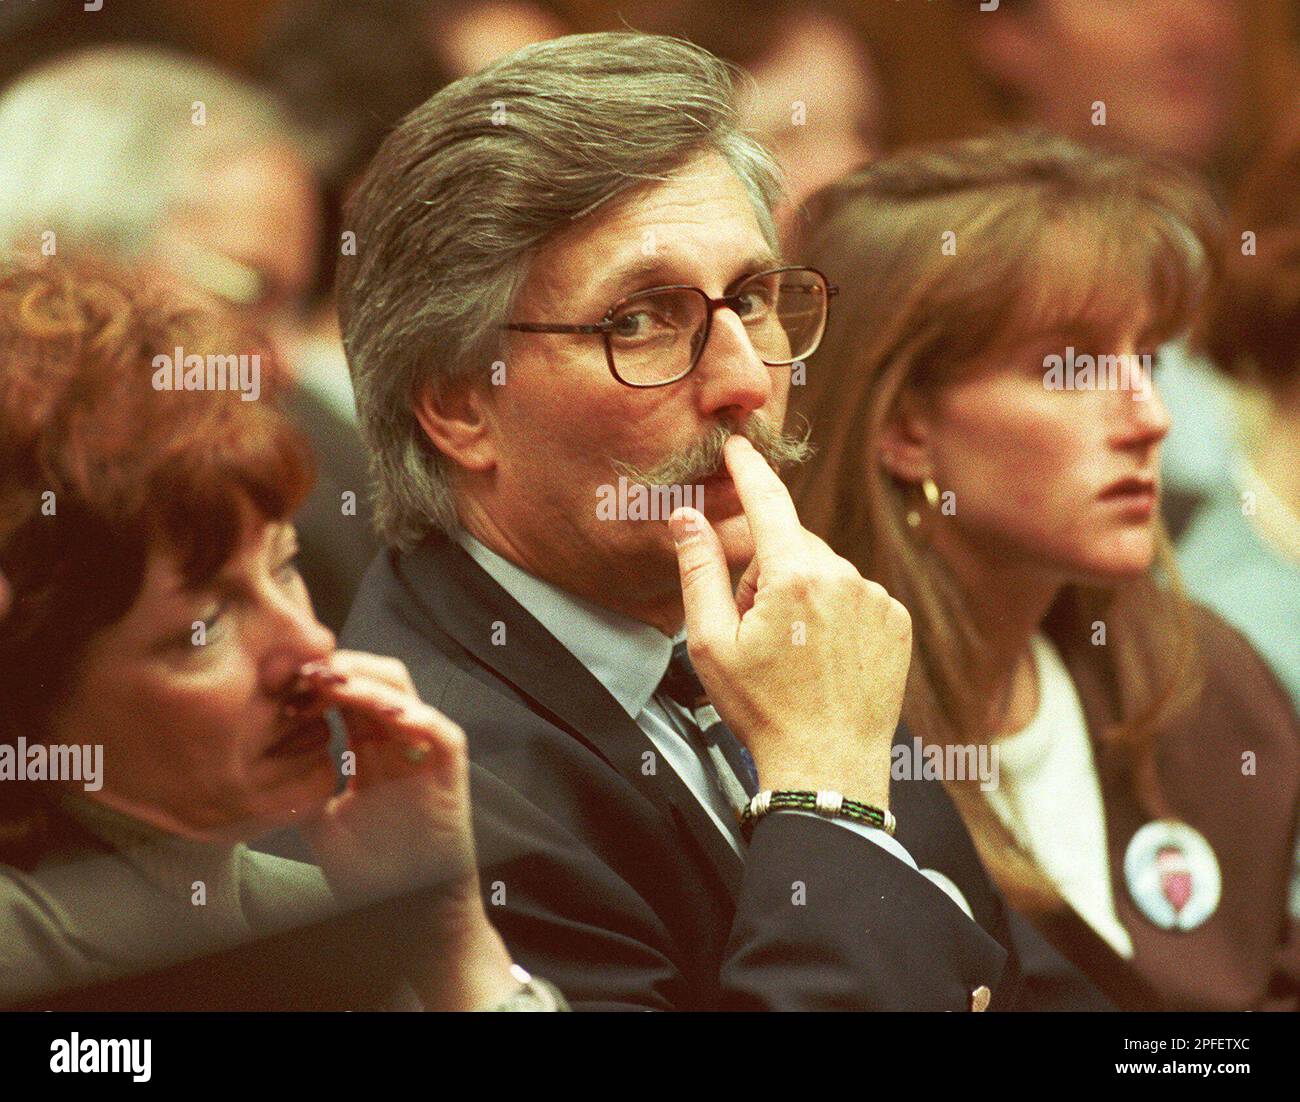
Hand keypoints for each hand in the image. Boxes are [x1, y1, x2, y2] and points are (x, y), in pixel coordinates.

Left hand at [296, 651, 518, 1008]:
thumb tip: (258, 766)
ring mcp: (425, 752)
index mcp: (371, 749)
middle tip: (304, 672)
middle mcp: (398, 742)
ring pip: (403, 694)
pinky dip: (418, 717)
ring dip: (368, 684)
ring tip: (333, 683)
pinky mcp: (450, 771)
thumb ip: (302, 789)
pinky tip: (387, 715)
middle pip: (375, 679)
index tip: (284, 682)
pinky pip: (441, 732)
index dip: (319, 682)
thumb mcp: (321, 823)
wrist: (409, 912)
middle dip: (340, 669)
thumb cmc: (372, 873)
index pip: (347, 695)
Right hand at [669, 435, 910, 807]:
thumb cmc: (762, 710)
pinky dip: (836, 611)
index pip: (768, 502)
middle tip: (755, 630)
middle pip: (792, 545)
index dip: (749, 470)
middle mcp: (843, 576)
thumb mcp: (711, 642)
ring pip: (825, 570)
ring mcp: (876, 598)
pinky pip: (856, 594)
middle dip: (768, 572)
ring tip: (793, 652)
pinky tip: (825, 655)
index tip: (739, 444)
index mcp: (794, 577)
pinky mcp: (897, 621)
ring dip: (803, 592)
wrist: (827, 766)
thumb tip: (687, 517)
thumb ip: (699, 570)